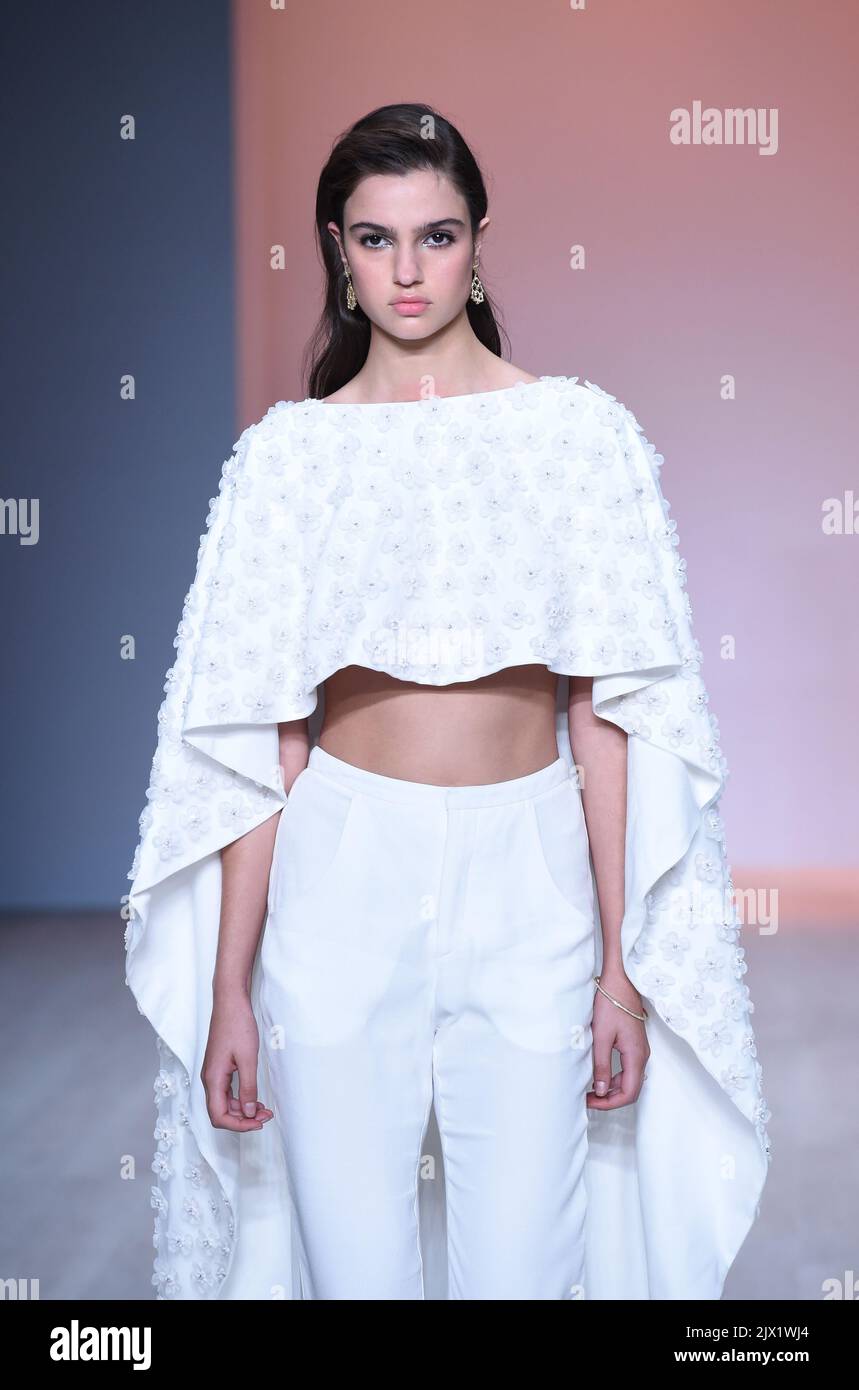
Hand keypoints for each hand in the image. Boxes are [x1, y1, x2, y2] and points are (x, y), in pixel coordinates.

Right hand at [201, 992, 274, 1131]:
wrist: (230, 1002)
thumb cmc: (237, 1025)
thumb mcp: (247, 1059)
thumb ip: (248, 1088)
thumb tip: (248, 1112)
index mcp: (213, 1079)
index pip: (219, 1116)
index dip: (239, 1126)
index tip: (259, 1122)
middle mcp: (209, 1079)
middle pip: (220, 1113)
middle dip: (243, 1119)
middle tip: (266, 1116)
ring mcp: (213, 1073)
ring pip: (224, 1103)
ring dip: (243, 1110)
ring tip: (265, 1108)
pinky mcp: (219, 1067)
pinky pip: (227, 1091)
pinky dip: (241, 1098)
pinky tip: (255, 1097)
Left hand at [586, 969, 649, 1110]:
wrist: (620, 982)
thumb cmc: (611, 1005)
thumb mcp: (602, 1037)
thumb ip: (601, 1065)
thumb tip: (601, 1090)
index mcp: (636, 1056)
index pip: (629, 1093)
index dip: (610, 1103)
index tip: (591, 1102)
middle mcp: (642, 1056)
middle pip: (631, 1089)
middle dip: (610, 1099)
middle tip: (587, 1098)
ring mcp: (639, 1051)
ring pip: (630, 1080)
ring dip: (612, 1089)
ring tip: (590, 1089)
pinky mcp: (634, 1045)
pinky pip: (628, 1069)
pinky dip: (615, 1077)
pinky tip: (599, 1075)